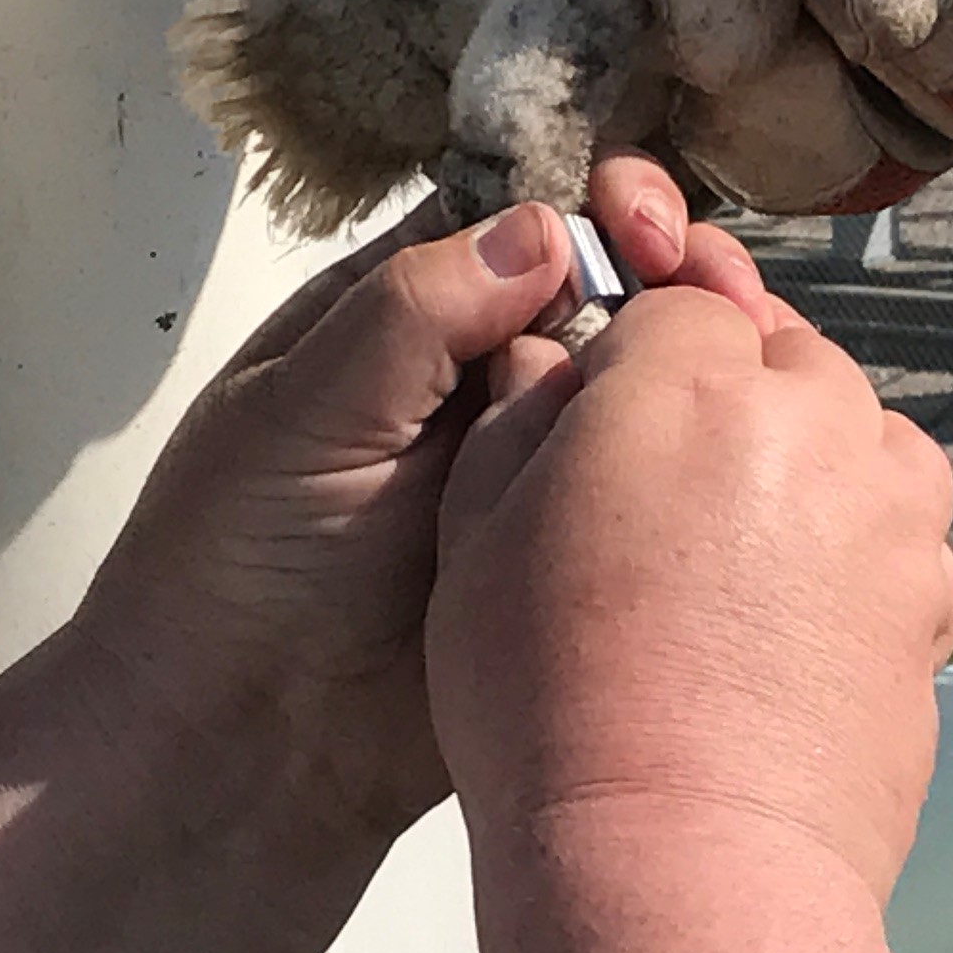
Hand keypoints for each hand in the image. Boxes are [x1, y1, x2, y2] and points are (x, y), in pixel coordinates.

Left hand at [62, 157, 777, 860]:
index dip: (581, 207)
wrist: (248, 745)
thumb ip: (412, 315)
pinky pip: (648, 492)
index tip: (640, 218)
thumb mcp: (301, 414)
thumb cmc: (231, 571)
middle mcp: (472, 381)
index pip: (507, 225)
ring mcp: (531, 464)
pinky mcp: (575, 549)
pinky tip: (720, 462)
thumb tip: (542, 229)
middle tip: (698, 298)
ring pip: (635, 389)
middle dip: (653, 282)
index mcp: (395, 318)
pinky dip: (686, 472)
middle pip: (595, 293)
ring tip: (716, 380)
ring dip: (678, 377)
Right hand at [425, 286, 952, 902]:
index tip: (606, 422)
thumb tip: (548, 360)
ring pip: (857, 437)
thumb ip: (517, 421)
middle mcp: (812, 424)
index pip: (678, 308)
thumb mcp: (473, 543)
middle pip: (782, 359)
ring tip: (732, 562)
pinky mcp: (934, 601)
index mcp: (689, 385)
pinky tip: (789, 624)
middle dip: (730, 400)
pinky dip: (855, 553)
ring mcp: (889, 513)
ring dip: (807, 466)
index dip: (635, 362)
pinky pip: (899, 535)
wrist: (680, 864)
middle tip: (663, 499)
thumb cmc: (553, 710)